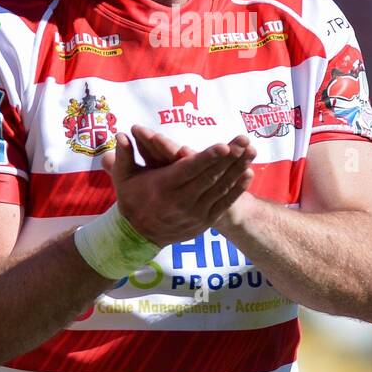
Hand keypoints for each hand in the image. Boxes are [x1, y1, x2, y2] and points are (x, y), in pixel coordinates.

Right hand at [100, 127, 256, 246]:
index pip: (189, 171)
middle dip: (230, 158)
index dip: (208, 159)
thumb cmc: (131, 200)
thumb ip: (123, 155)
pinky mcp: (204, 222)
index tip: (224, 146)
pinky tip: (248, 174)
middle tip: (245, 140)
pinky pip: (224, 203)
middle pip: (210, 177)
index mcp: (163, 187)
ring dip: (238, 169)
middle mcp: (181, 202)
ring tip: (252, 151)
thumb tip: (120, 134)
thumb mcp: (123, 178)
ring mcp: (195, 214)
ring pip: (221, 189)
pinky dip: (237, 189)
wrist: (138, 236)